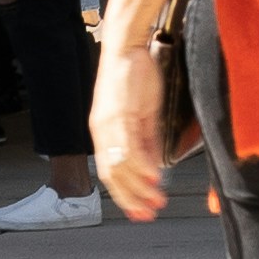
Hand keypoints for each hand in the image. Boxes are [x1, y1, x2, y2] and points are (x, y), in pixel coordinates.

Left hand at [88, 30, 184, 223]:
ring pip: (121, 165)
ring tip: (157, 200)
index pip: (110, 172)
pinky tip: (156, 177)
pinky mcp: (120, 113)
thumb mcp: (141, 114)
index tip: (138, 212)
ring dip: (140, 187)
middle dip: (131, 198)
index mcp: (103, 131)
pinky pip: (131, 147)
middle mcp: (101, 130)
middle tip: (148, 215)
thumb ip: (145, 141)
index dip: (123, 195)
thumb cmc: (134, 74)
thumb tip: (153, 167)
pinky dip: (143, 166)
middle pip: (113, 174)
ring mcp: (109, 122)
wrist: (126, 44)